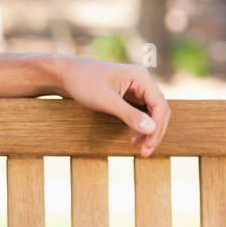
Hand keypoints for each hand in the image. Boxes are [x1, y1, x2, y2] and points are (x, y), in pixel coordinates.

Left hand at [56, 58, 170, 156]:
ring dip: (148, 130)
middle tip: (145, 151)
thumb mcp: (106, 101)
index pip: (160, 105)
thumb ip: (129, 115)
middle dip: (154, 131)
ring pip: (152, 112)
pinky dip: (140, 125)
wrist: (66, 75)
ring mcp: (136, 88)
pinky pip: (141, 112)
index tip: (148, 145)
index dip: (157, 127)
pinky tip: (133, 137)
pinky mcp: (128, 95)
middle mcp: (142, 81)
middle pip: (159, 110)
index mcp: (140, 77)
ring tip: (139, 146)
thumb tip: (151, 129)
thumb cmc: (84, 83)